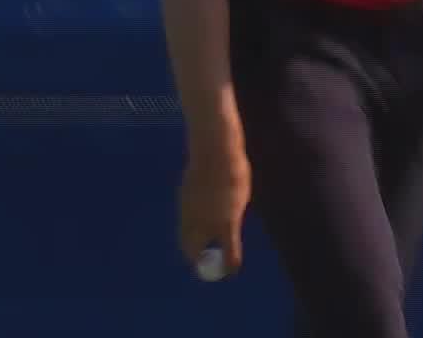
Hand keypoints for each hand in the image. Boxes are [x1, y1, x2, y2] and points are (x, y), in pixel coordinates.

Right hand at [178, 144, 250, 279]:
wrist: (215, 151)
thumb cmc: (234, 173)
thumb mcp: (239, 199)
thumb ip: (231, 218)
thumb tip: (225, 232)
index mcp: (227, 224)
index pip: (229, 255)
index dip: (229, 266)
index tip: (229, 270)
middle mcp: (206, 222)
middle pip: (194, 252)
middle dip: (198, 258)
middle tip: (206, 258)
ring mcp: (191, 212)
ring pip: (185, 238)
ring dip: (191, 243)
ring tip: (200, 240)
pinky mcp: (182, 202)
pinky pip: (183, 222)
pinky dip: (188, 226)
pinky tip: (196, 217)